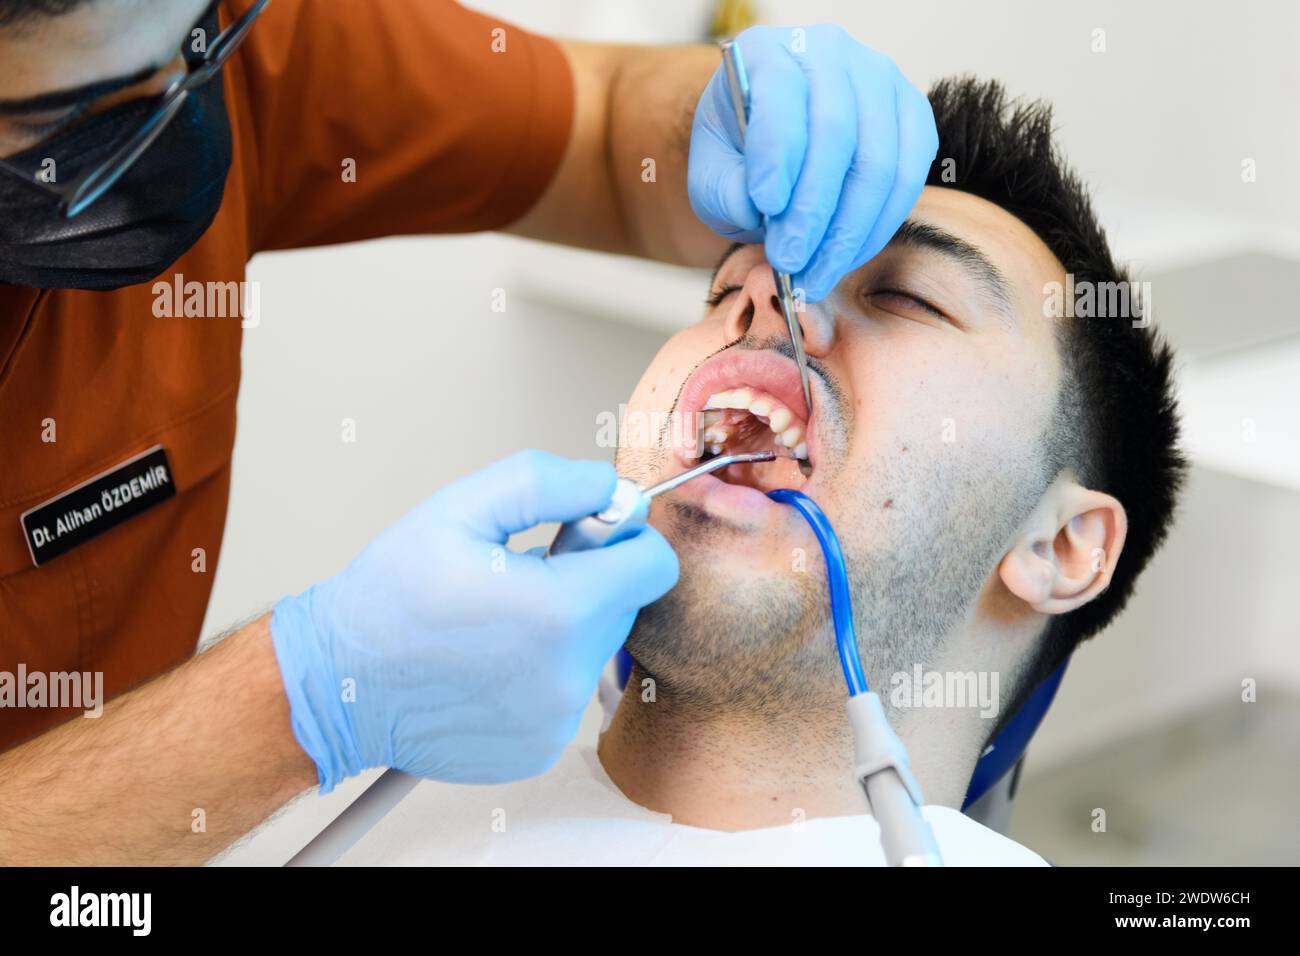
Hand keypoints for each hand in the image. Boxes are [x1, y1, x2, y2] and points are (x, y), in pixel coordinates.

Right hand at [270, 451, 677, 791]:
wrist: (336, 684)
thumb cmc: (390, 595)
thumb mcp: (461, 507)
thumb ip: (548, 483)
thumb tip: (610, 487)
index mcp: (561, 611)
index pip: (655, 566)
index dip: (625, 538)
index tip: (584, 534)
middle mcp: (567, 675)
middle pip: (625, 607)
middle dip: (589, 580)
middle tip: (523, 574)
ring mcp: (555, 720)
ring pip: (594, 651)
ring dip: (564, 628)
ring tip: (497, 620)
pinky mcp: (538, 749)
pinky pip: (566, 694)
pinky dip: (540, 673)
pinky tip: (487, 663)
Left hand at [688, 24, 938, 303]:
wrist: (776, 144)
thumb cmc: (741, 157)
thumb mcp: (712, 174)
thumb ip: (725, 191)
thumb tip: (762, 211)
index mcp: (769, 54)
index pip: (780, 97)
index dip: (777, 154)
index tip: (766, 205)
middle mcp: (830, 54)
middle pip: (835, 132)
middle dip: (813, 209)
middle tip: (790, 261)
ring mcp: (880, 81)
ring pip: (879, 161)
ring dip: (847, 230)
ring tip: (815, 275)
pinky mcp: (912, 117)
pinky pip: (908, 178)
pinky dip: (877, 227)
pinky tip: (846, 256)